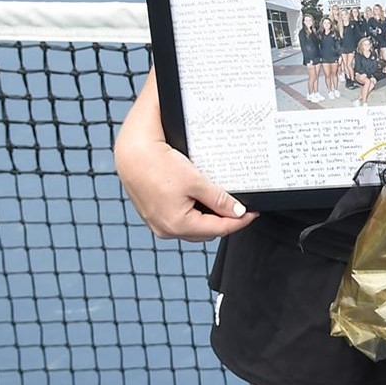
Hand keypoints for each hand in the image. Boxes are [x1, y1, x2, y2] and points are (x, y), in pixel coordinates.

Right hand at [115, 132, 254, 241]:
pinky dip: (194, 212)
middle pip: (206, 231)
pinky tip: (201, 198)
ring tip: (222, 200)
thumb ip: (219, 199)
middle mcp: (166, 230)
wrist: (132, 153)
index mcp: (178, 225)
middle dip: (224, 220)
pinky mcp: (154, 213)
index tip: (253, 213)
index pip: (219, 229)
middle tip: (240, 205)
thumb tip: (238, 212)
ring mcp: (158, 223)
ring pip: (193, 226)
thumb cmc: (159, 165)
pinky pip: (180, 218)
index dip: (240, 222)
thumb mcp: (196, 181)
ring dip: (209, 217)